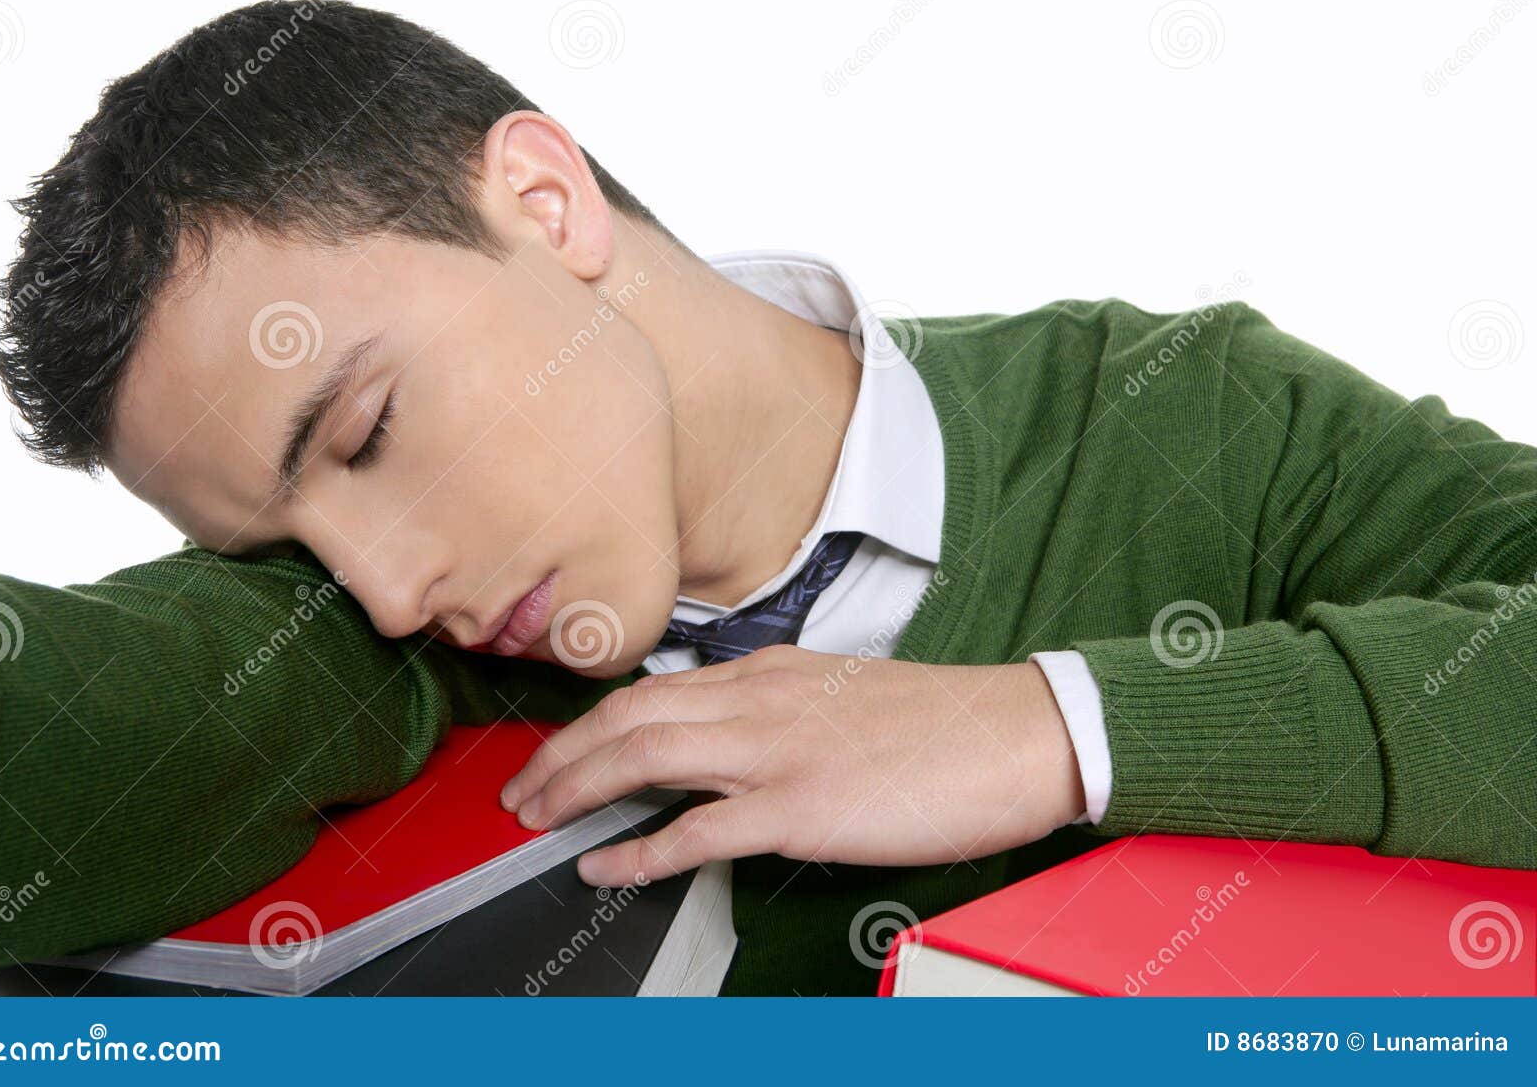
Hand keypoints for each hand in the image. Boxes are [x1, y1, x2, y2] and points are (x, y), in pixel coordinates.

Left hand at [498, 645, 1085, 886]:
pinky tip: (602, 866)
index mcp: (770, 671)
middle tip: (518, 788)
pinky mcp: (799, 807)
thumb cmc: (942, 724)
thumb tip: (730, 740)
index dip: (592, 722)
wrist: (1017, 733)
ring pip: (643, 756)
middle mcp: (759, 698)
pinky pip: (695, 830)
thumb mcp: (841, 694)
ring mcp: (775, 751)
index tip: (560, 749)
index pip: (654, 689)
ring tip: (535, 817)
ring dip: (575, 788)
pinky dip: (636, 850)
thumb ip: (779, 708)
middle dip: (560, 752)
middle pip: (628, 715)